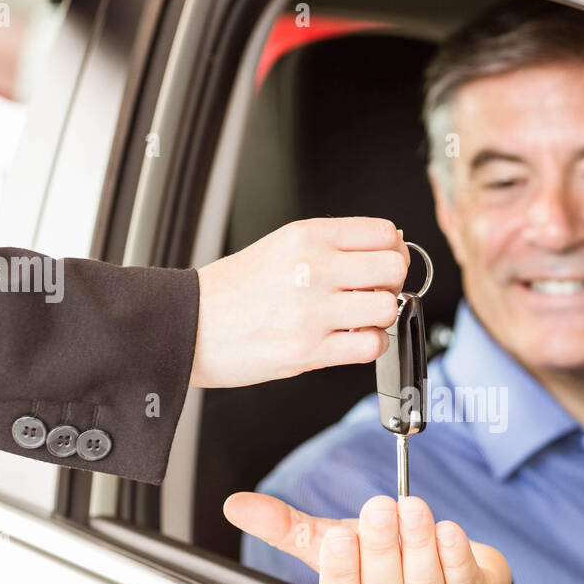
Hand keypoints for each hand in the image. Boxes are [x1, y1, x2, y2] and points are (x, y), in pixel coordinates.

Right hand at [191, 217, 409, 387]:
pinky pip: (371, 346)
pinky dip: (369, 345)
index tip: (382, 265)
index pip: (384, 233)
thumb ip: (333, 244)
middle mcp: (313, 268)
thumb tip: (388, 244)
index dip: (393, 252)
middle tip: (373, 293)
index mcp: (307, 237)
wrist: (189, 325)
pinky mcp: (309, 349)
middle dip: (392, 284)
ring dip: (381, 318)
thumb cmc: (232, 291)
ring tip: (358, 320)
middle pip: (394, 268)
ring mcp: (312, 311)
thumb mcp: (282, 246)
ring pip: (387, 308)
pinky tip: (350, 340)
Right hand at [224, 492, 512, 583]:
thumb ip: (288, 528)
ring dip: (418, 543)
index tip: (339, 537)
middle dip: (382, 548)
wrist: (441, 564)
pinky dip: (456, 556)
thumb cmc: (382, 559)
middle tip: (379, 508)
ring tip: (412, 508)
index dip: (341, 572)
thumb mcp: (333, 543)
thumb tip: (237, 505)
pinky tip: (449, 530)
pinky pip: (462, 583)